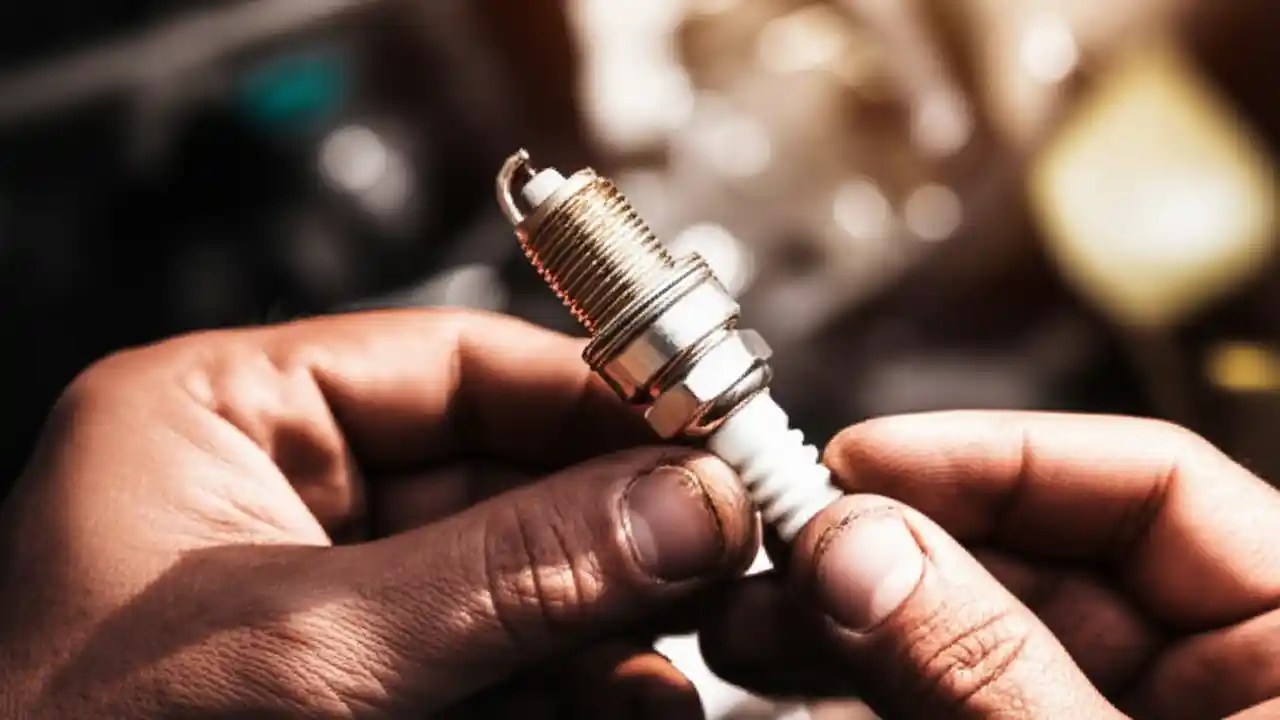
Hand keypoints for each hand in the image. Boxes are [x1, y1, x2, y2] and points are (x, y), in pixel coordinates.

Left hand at [0, 310, 759, 717]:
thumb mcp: (318, 651)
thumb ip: (512, 572)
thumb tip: (685, 504)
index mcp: (221, 418)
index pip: (451, 361)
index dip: (592, 391)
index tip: (707, 425)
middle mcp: (279, 494)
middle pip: (499, 473)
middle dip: (615, 521)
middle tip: (722, 543)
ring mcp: (324, 598)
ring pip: (513, 575)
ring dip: (610, 616)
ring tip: (691, 645)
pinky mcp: (357, 686)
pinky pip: (495, 659)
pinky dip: (573, 684)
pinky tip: (635, 705)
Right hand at [699, 412, 1279, 718]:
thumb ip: (990, 668)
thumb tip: (863, 550)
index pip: (1152, 484)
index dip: (992, 454)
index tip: (862, 458)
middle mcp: (1220, 685)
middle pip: (1036, 561)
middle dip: (890, 551)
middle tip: (782, 550)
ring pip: (975, 642)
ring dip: (856, 626)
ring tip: (751, 627)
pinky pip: (959, 710)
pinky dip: (877, 694)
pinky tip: (802, 683)